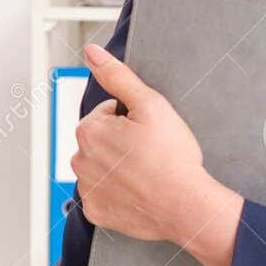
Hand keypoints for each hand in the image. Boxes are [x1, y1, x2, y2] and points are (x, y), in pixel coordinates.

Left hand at [74, 42, 244, 265]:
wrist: (186, 206)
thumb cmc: (172, 157)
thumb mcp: (150, 104)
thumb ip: (118, 76)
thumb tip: (92, 53)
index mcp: (89, 131)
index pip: (106, 114)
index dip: (130, 120)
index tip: (148, 133)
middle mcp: (80, 161)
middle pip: (100, 141)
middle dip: (120, 143)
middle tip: (149, 153)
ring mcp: (88, 189)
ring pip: (100, 168)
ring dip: (116, 168)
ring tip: (145, 173)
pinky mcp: (96, 212)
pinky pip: (102, 196)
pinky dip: (116, 194)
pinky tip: (137, 192)